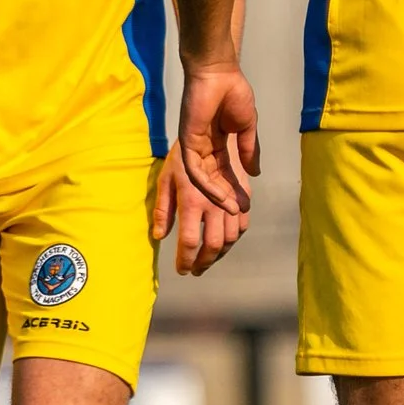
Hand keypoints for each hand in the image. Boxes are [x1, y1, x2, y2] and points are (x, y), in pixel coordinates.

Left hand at [150, 142, 247, 275]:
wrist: (213, 133)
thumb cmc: (181, 157)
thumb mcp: (165, 180)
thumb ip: (162, 210)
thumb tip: (159, 236)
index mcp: (191, 202)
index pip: (190, 242)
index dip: (186, 261)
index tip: (182, 270)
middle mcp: (214, 205)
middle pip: (212, 246)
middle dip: (203, 263)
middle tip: (194, 270)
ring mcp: (231, 202)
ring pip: (230, 239)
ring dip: (218, 254)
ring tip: (207, 260)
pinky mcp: (244, 197)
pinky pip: (242, 225)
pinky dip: (233, 239)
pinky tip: (223, 243)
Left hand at [176, 61, 259, 217]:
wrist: (219, 73)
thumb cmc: (233, 93)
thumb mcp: (247, 127)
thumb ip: (249, 150)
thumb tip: (254, 173)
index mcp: (218, 143)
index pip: (227, 171)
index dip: (236, 187)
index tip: (247, 203)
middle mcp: (204, 147)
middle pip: (214, 179)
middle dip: (226, 196)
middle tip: (239, 213)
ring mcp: (194, 145)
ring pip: (203, 178)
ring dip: (217, 195)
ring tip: (231, 209)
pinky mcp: (187, 142)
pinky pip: (195, 169)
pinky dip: (207, 184)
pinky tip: (219, 196)